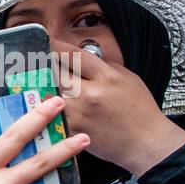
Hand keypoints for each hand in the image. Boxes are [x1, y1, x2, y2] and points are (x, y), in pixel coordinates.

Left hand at [50, 39, 184, 176]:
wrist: (146, 143)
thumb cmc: (140, 111)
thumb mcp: (129, 80)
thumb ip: (105, 66)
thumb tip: (84, 57)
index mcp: (107, 77)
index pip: (75, 56)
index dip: (57, 46)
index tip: (47, 40)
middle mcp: (90, 94)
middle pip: (57, 73)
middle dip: (47, 67)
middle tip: (38, 62)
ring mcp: (79, 113)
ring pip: (51, 94)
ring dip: (45, 88)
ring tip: (40, 84)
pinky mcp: (72, 130)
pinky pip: (53, 114)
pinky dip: (48, 109)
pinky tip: (45, 106)